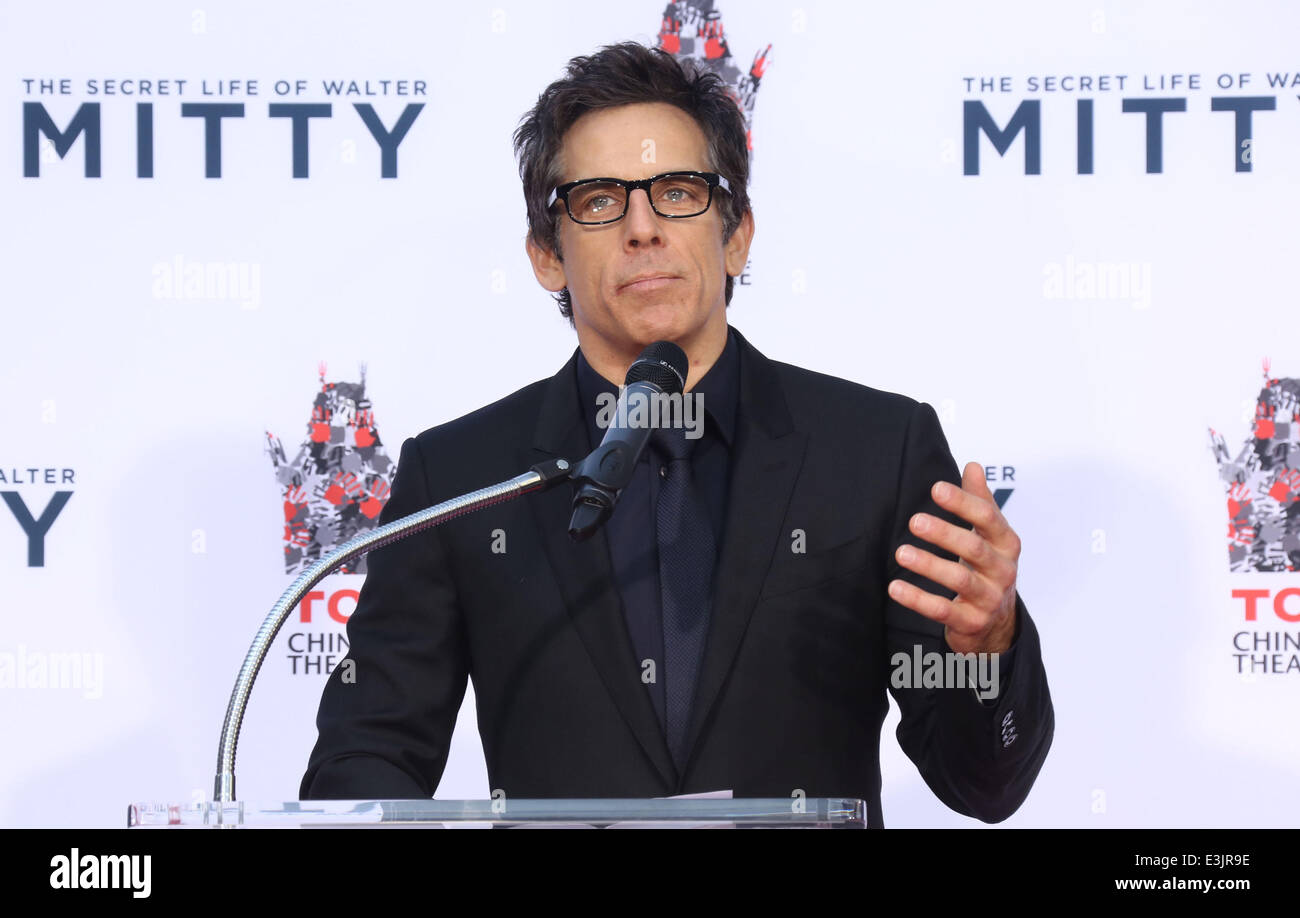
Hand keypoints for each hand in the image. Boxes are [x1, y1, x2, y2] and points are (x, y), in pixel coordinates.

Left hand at [888, 462, 1019, 654]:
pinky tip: (896, 587)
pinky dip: (918, 599)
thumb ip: (980, 501)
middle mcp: (1003, 571)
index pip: (987, 518)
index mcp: (1007, 543)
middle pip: (974, 549)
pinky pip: (942, 610)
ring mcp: (989, 599)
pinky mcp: (972, 623)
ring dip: (929, 565)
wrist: (997, 623)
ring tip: (901, 552)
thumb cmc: (987, 567)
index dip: (963, 502)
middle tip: (914, 521)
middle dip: (944, 534)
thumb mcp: (989, 536)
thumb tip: (972, 466)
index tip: (936, 489)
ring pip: (959, 580)